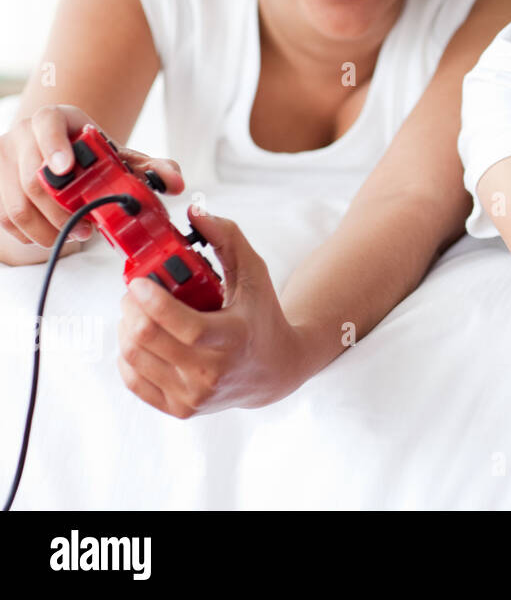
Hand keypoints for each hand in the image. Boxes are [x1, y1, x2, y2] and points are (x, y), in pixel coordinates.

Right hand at [0, 104, 183, 261]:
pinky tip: (52, 236)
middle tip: (88, 228)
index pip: (48, 123)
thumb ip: (154, 168)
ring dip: (47, 228)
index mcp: (56, 118)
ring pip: (16, 204)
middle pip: (32, 177)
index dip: (54, 145)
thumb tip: (176, 184)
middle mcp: (23, 135)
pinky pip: (4, 218)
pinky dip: (29, 234)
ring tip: (76, 236)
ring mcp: (3, 160)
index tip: (65, 169)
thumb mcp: (124, 158)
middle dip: (62, 210)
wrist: (65, 159)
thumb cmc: (95, 157)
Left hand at [117, 207, 306, 416]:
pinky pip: (132, 379)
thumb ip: (227, 238)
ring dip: (126, 326)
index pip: (183, 326)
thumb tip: (196, 211)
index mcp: (234, 339)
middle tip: (136, 291)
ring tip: (140, 311)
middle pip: (147, 340)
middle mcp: (212, 373)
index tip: (138, 281)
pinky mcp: (179, 409)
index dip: (152, 302)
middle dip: (131, 308)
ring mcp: (194, 396)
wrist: (274, 371)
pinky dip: (128, 353)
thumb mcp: (254, 273)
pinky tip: (142, 337)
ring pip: (133, 357)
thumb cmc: (261, 316)